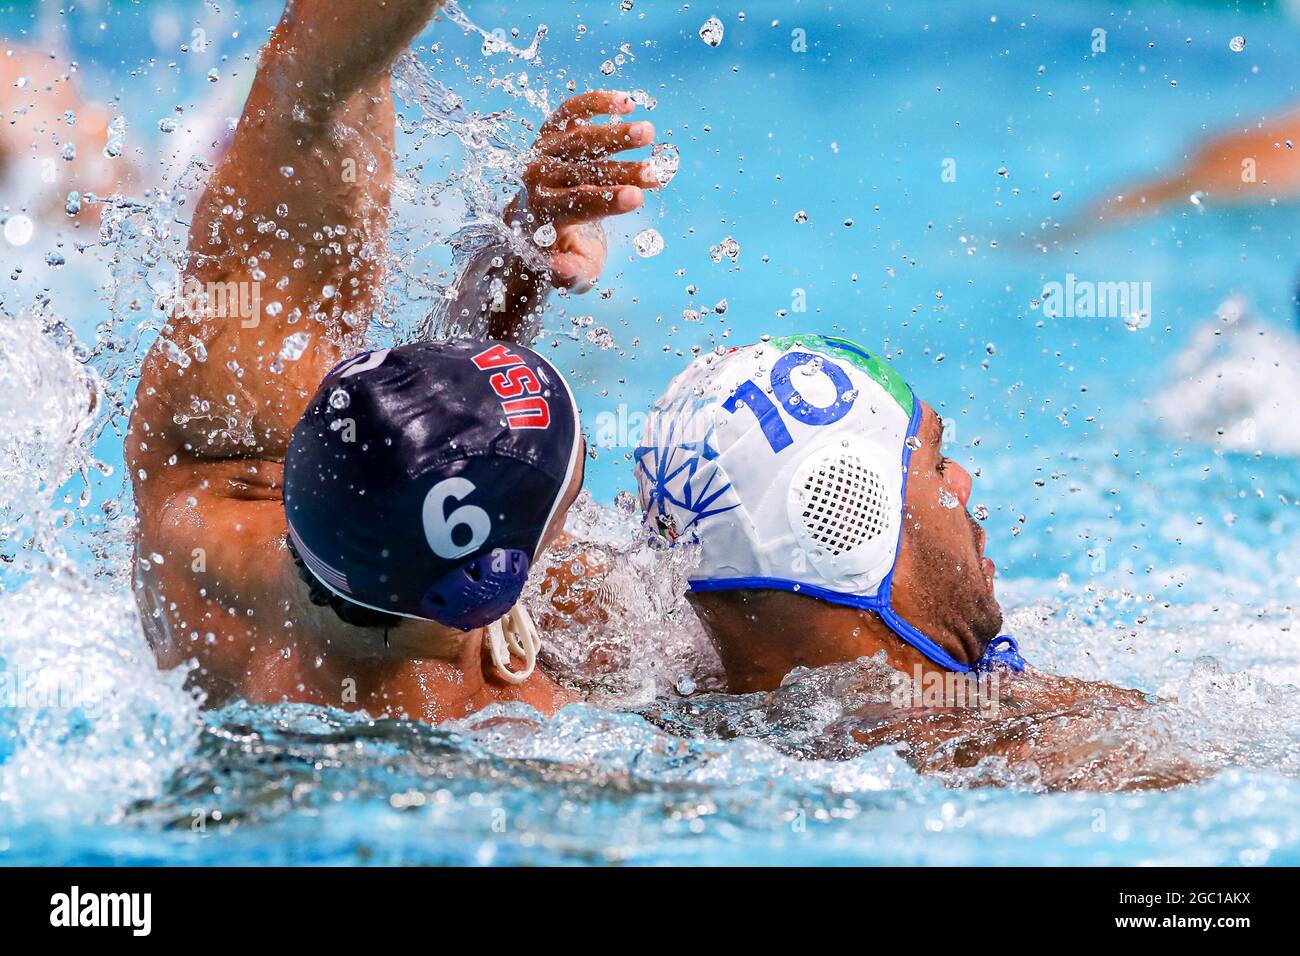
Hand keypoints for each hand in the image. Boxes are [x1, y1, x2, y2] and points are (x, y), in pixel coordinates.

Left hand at [513, 90, 660, 290]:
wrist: (537, 222)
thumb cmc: (563, 248)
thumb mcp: (570, 272)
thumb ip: (568, 273)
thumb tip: (561, 268)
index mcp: (541, 212)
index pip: (576, 203)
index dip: (607, 200)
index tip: (637, 197)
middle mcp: (536, 176)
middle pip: (582, 170)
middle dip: (622, 172)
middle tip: (656, 172)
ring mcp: (543, 150)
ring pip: (579, 137)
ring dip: (615, 134)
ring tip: (649, 133)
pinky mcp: (552, 131)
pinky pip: (572, 111)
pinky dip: (597, 102)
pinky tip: (627, 102)